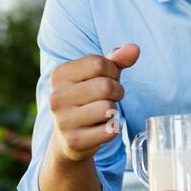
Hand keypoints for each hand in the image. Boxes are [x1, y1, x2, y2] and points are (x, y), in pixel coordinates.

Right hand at [47, 44, 138, 162]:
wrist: (70, 136)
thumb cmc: (89, 97)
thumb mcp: (100, 74)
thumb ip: (117, 59)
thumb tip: (134, 49)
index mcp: (59, 75)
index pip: (99, 63)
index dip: (112, 71)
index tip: (106, 79)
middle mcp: (56, 97)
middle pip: (106, 86)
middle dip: (117, 92)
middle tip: (109, 99)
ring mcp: (62, 121)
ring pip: (108, 109)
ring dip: (114, 112)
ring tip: (103, 114)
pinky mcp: (74, 141)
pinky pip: (110, 131)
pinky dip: (112, 129)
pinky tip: (100, 129)